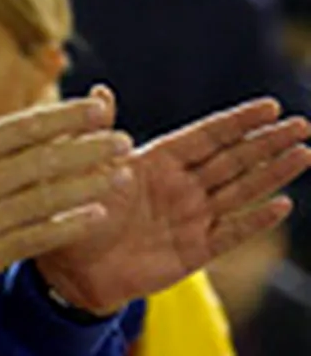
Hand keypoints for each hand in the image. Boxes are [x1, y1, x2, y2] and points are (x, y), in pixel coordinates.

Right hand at [0, 99, 133, 308]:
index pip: (23, 128)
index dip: (65, 117)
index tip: (98, 108)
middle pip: (44, 161)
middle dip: (90, 148)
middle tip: (125, 139)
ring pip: (48, 199)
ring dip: (91, 185)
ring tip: (122, 173)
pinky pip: (38, 237)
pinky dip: (70, 225)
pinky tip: (96, 214)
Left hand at [35, 86, 310, 314]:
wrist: (68, 264)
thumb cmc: (72, 209)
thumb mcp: (84, 168)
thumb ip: (98, 134)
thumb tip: (101, 90)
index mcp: (157, 162)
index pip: (206, 137)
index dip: (237, 122)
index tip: (271, 106)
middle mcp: (180, 186)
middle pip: (233, 160)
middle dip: (267, 142)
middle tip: (302, 125)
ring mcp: (190, 218)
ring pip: (241, 191)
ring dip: (272, 174)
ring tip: (303, 153)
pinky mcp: (194, 251)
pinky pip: (231, 234)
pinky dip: (256, 221)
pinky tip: (283, 205)